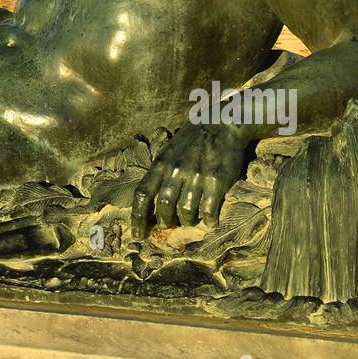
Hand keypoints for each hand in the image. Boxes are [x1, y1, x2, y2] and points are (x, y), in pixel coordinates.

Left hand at [131, 122, 245, 236]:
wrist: (220, 124)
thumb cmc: (191, 141)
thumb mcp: (168, 152)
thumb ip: (158, 174)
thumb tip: (148, 204)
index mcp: (161, 164)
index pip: (142, 195)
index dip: (137, 219)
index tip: (137, 235)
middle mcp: (176, 171)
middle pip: (163, 209)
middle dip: (164, 222)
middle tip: (169, 224)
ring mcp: (197, 177)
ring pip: (185, 213)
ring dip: (187, 221)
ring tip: (191, 218)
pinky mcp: (217, 182)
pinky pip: (208, 211)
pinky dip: (208, 220)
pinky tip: (210, 219)